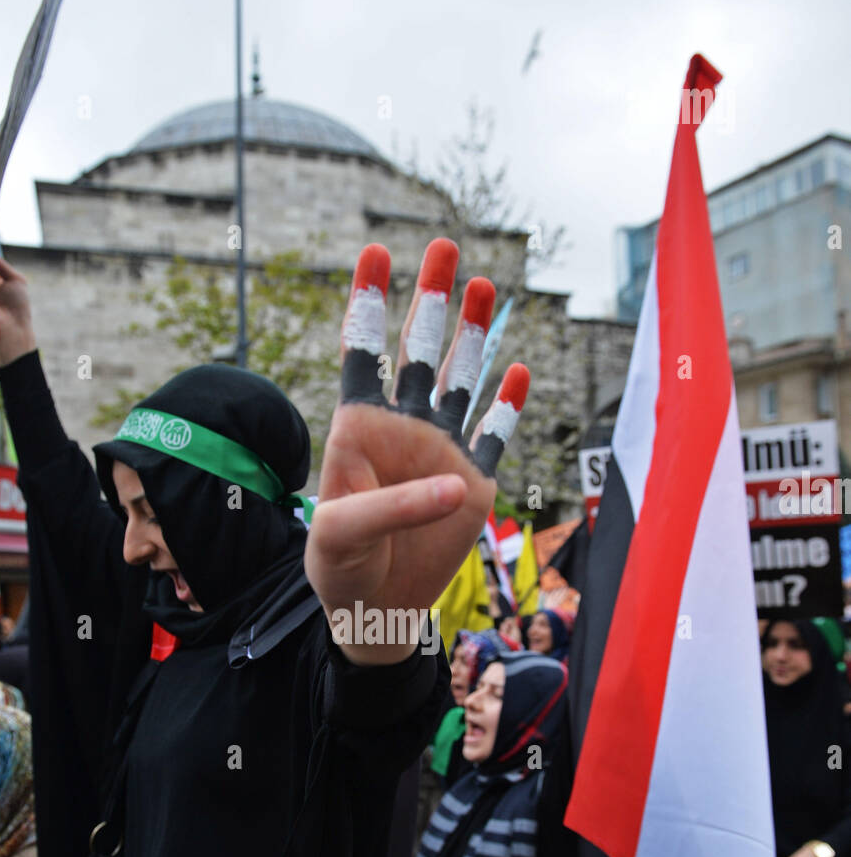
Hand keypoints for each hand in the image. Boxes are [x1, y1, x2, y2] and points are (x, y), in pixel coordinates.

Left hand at [305, 239, 528, 665]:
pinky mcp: (473, 482)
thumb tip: (455, 481)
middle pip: (418, 351)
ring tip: (485, 285)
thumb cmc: (339, 567)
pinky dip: (506, 403)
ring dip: (473, 336)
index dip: (369, 304)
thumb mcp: (344, 534)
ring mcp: (440, 452)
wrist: (373, 608)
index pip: (363, 355)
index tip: (375, 252)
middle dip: (431, 300)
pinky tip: (517, 368)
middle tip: (442, 248)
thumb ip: (391, 506)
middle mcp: (402, 428)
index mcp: (359, 428)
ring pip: (460, 380)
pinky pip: (494, 434)